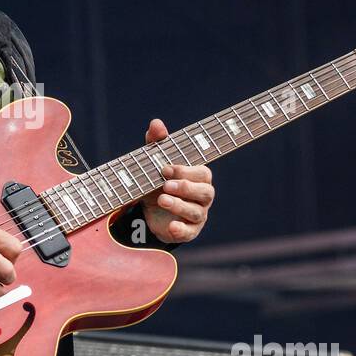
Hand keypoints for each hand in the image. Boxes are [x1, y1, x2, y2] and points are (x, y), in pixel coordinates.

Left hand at [137, 118, 215, 243]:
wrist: (150, 210)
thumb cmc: (159, 181)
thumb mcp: (155, 162)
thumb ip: (157, 143)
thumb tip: (156, 123)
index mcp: (198, 177)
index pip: (201, 173)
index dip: (184, 170)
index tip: (164, 168)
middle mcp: (202, 196)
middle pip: (205, 192)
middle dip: (185, 188)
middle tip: (165, 184)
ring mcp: (197, 215)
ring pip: (196, 212)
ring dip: (179, 205)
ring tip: (162, 199)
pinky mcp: (189, 231)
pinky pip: (189, 232)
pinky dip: (181, 229)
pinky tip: (171, 226)